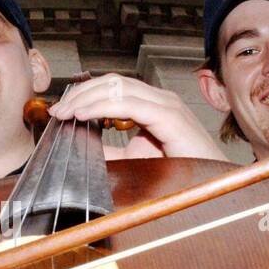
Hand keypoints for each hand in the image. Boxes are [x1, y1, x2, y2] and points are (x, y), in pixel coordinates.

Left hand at [46, 74, 227, 161]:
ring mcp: (167, 105)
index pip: (113, 87)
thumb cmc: (179, 173)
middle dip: (80, 93)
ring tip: (65, 112)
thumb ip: (110, 150)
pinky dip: (101, 107)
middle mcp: (160, 98)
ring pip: (118, 88)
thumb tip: (80, 145)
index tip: (61, 110)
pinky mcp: (170, 117)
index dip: (84, 94)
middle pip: (112, 82)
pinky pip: (129, 105)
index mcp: (152, 104)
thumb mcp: (134, 159)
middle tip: (57, 110)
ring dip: (85, 98)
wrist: (211, 186)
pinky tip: (82, 116)